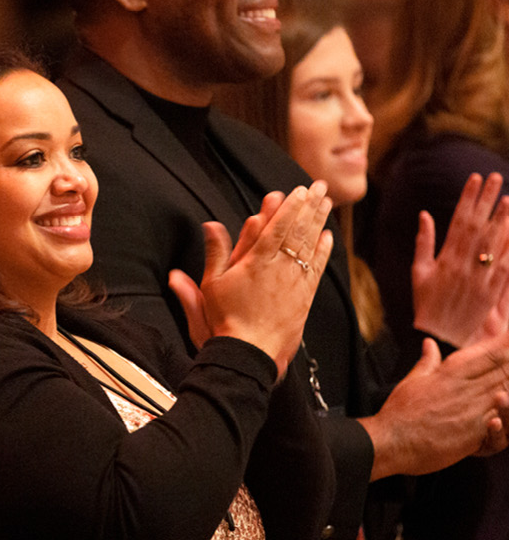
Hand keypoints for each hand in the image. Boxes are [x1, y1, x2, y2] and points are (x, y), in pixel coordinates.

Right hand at [169, 182, 333, 374]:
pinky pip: (317, 268)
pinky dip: (324, 251)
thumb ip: (215, 253)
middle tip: (319, 186)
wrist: (249, 352)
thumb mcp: (211, 285)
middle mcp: (279, 267)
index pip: (276, 226)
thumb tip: (210, 224)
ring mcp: (294, 282)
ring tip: (326, 203)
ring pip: (310, 245)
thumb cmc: (225, 320)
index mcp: (255, 261)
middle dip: (309, 206)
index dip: (289, 206)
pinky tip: (328, 237)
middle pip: (297, 230)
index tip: (298, 190)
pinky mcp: (304, 297)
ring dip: (319, 221)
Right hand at [362, 332, 508, 479]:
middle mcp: (466, 388)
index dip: (506, 342)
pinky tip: (506, 400)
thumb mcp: (412, 382)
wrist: (393, 443)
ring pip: (507, 390)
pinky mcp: (477, 432)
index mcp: (450, 373)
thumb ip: (427, 363)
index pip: (490, 353)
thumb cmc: (398, 414)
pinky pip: (503, 420)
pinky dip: (507, 409)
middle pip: (504, 369)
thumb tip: (429, 343)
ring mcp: (473, 410)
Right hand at [412, 172, 508, 346]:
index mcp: (444, 259)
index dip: (468, 198)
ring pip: (495, 244)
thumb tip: (425, 215)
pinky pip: (506, 267)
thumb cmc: (426, 303)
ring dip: (504, 220)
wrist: (439, 336)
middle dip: (488, 201)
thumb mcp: (419, 272)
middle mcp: (463, 266)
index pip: (459, 221)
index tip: (474, 179)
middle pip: (479, 226)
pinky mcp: (492, 292)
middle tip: (496, 178)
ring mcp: (480, 278)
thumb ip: (424, 242)